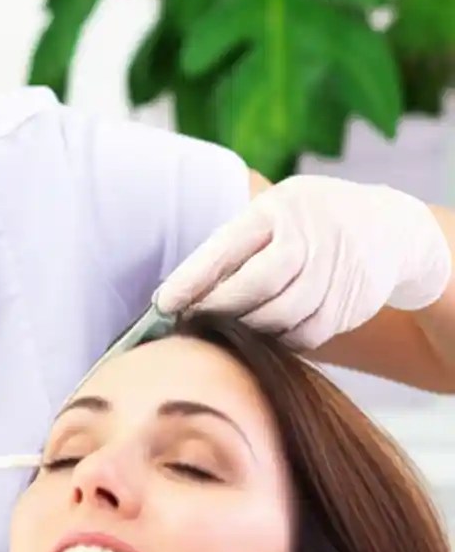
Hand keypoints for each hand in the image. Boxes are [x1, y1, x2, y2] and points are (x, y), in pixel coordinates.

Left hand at [156, 175, 451, 349]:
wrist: (389, 227)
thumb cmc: (305, 222)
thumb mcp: (274, 211)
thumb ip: (235, 243)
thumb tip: (177, 291)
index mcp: (278, 211)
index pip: (228, 249)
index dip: (192, 280)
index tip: (163, 303)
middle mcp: (309, 238)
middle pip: (256, 285)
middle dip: (218, 309)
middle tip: (191, 321)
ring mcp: (334, 272)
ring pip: (280, 315)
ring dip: (246, 329)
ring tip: (224, 329)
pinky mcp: (350, 304)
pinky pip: (305, 335)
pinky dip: (278, 341)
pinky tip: (263, 335)